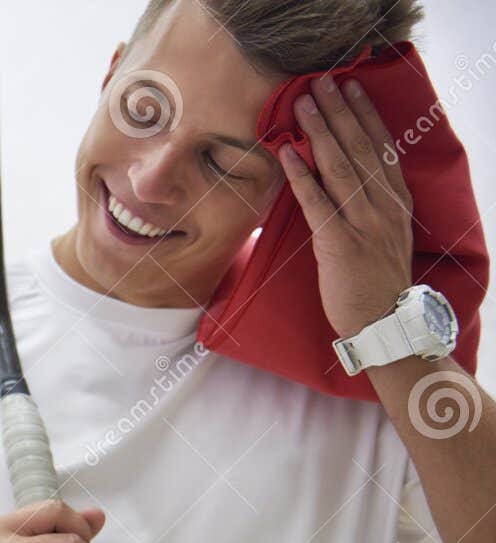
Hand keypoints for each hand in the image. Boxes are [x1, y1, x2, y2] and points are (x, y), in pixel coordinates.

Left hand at [279, 75, 413, 340]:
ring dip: (319, 132)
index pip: (381, 147)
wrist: (382, 321)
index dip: (364, 116)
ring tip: (303, 104)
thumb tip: (337, 181)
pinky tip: (287, 153)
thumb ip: (366, 206)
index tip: (351, 88)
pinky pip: (317, 202)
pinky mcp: (339, 243)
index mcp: (395, 201)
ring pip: (339, 167)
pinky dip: (301, 176)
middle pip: (358, 148)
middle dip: (339, 112)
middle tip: (322, 82)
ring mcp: (363, 222)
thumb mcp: (382, 235)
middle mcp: (382, 205)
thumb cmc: (375, 281)